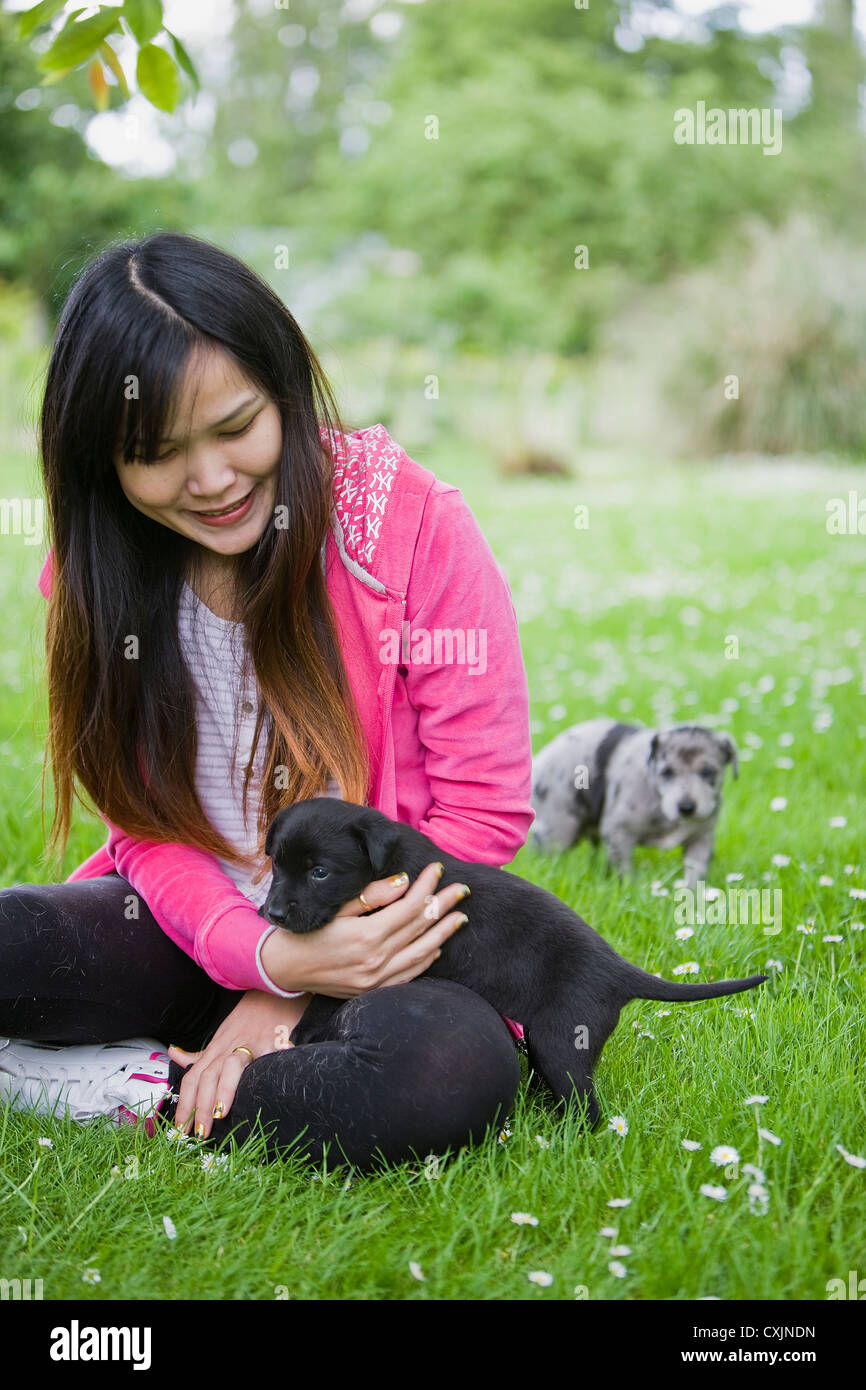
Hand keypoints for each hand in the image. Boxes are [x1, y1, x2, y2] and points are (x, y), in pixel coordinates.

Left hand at [168, 989, 309, 1140]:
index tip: (180, 1129)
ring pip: (228, 1067)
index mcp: (216, 1048)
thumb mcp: (221, 1033)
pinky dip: (263, 1071)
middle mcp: (229, 1045)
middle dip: (198, 1107)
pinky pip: (267, 1056)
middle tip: (197, 1134)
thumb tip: (173, 1053)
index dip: (183, 1104)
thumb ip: (200, 1052)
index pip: (192, 1078)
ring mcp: (251, 1042)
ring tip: (218, 1115)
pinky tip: (261, 1088)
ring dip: (221, 1092)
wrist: (274, 984)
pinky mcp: (274, 1038)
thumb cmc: (251, 1012)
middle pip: (206, 1077)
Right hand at [258, 860, 469, 997]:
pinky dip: (427, 959)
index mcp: (367, 935)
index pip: (411, 906)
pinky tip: (438, 946)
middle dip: (444, 905)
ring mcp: (378, 979)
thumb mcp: (335, 908)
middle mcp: (377, 960)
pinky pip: (410, 974)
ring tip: (460, 916)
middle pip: (421, 928)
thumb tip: (405, 881)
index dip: (428, 885)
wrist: (284, 968)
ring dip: (443, 933)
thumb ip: (372, 895)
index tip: (438, 869)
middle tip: (462, 889)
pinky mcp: (375, 990)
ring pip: (423, 953)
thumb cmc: (306, 932)